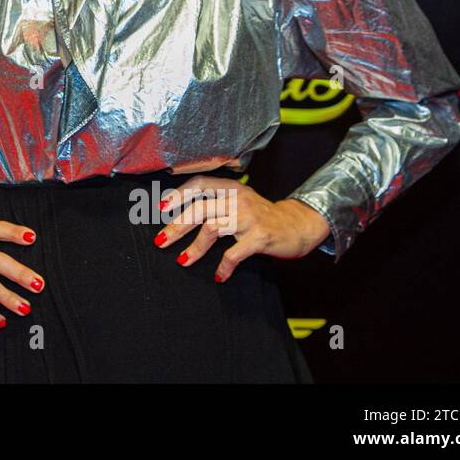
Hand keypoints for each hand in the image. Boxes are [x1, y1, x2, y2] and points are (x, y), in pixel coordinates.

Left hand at [152, 175, 332, 281]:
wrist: (298, 225)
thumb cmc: (262, 216)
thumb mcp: (240, 201)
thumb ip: (217, 201)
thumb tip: (180, 212)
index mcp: (230, 188)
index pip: (199, 184)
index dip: (178, 194)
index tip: (160, 208)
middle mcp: (238, 199)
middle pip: (199, 209)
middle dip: (176, 226)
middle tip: (161, 241)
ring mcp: (249, 217)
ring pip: (212, 229)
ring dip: (194, 248)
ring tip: (183, 261)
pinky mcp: (260, 237)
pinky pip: (234, 253)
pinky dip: (224, 266)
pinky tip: (220, 275)